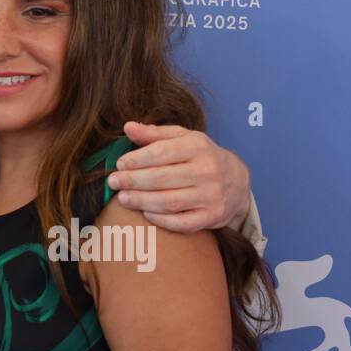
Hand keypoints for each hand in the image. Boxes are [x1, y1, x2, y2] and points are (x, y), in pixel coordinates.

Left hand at [106, 122, 250, 233]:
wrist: (237, 180)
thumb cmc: (201, 156)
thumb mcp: (183, 138)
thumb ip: (154, 134)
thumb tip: (127, 127)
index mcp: (198, 147)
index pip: (162, 153)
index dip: (138, 159)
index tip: (120, 164)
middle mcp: (207, 171)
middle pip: (163, 179)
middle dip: (134, 181)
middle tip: (113, 182)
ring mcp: (211, 196)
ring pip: (171, 202)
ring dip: (142, 201)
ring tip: (122, 198)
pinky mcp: (213, 216)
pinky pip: (183, 223)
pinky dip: (162, 220)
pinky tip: (146, 213)